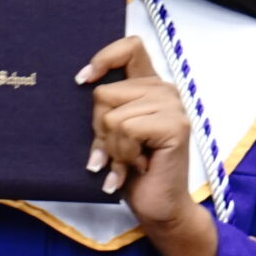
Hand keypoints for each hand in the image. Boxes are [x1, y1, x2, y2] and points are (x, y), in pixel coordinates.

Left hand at [77, 36, 199, 238]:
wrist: (158, 208)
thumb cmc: (132, 172)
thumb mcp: (111, 134)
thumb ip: (105, 108)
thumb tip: (80, 81)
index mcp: (150, 87)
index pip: (129, 47)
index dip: (103, 59)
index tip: (82, 80)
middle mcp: (165, 91)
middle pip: (104, 92)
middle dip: (99, 129)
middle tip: (115, 153)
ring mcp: (173, 107)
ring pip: (111, 114)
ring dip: (112, 147)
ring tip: (127, 162)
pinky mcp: (175, 126)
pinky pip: (126, 129)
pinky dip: (123, 154)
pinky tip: (135, 167)